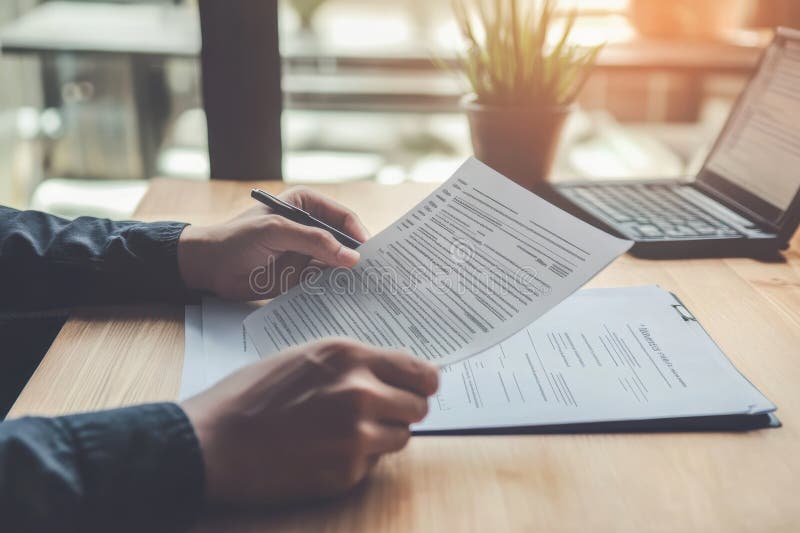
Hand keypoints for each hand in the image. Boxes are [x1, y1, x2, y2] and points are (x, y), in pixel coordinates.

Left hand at [177, 187, 369, 299]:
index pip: (343, 217)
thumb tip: (351, 257)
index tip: (371, 251)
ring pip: (338, 262)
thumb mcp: (277, 232)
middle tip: (376, 271)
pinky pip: (325, 280)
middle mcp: (311, 227)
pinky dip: (336, 287)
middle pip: (345, 241)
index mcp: (307, 205)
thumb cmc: (237, 239)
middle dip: (358, 255)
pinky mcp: (302, 274)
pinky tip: (348, 296)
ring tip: (368, 287)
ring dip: (350, 274)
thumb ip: (314, 242)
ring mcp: (307, 252)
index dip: (358, 233)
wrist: (210, 267)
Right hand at [181, 338, 438, 504]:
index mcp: (349, 356)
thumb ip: (351, 364)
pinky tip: (323, 452)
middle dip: (402, 410)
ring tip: (343, 433)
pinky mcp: (347, 471)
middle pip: (417, 405)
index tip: (421, 389)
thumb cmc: (249, 396)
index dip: (423, 382)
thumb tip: (389, 374)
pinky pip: (373, 464)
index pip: (419, 370)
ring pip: (400, 437)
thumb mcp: (303, 359)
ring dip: (382, 436)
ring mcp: (356, 434)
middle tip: (378, 413)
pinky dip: (357, 461)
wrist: (212, 442)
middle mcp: (360, 391)